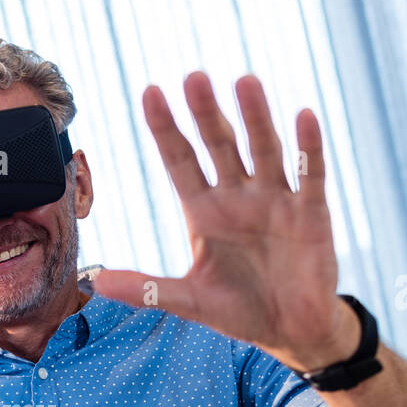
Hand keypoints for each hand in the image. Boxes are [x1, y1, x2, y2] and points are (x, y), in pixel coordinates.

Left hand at [95, 73, 356, 372]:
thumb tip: (95, 282)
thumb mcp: (188, 301)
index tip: (150, 93)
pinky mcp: (311, 213)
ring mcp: (275, 200)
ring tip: (244, 82)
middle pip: (219, 146)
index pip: (180, 160)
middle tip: (192, 77)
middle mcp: (238, 197)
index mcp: (205, 211)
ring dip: (255, 117)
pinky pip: (309, 174)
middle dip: (206, 114)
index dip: (166, 129)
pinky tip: (303, 116)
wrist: (289, 329)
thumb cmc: (238, 309)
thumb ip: (146, 289)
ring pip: (263, 150)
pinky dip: (307, 147)